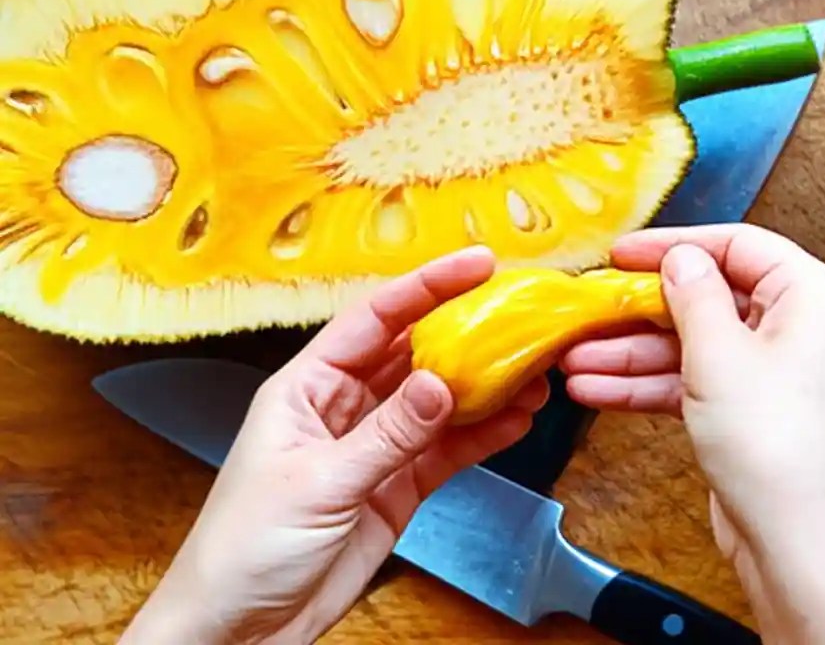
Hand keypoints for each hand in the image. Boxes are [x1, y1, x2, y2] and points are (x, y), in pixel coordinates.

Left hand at [121, 246, 549, 644]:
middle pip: (414, 354)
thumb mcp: (319, 483)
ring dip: (486, 388)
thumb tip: (443, 383)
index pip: (374, 320)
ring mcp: (374, 448)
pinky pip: (446, 451)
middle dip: (468, 334)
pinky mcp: (396, 489)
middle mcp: (343, 407)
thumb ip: (387, 434)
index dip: (426, 287)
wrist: (239, 630)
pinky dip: (482, 436)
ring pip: (439, 403)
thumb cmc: (243, 549)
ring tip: (536, 373)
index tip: (477, 265)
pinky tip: (516, 420)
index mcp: (306, 387)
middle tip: (522, 317)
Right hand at [561, 224, 824, 644]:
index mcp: (817, 296)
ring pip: (697, 346)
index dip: (675, 245)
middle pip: (713, 297)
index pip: (740, 245)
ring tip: (573, 359)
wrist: (802, 549)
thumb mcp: (720, 356)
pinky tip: (596, 390)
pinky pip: (698, 383)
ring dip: (634, 353)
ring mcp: (781, 375)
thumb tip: (680, 256)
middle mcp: (806, 328)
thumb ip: (694, 294)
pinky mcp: (757, 414)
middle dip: (642, 310)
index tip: (621, 253)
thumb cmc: (777, 448)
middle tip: (587, 309)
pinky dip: (652, 386)